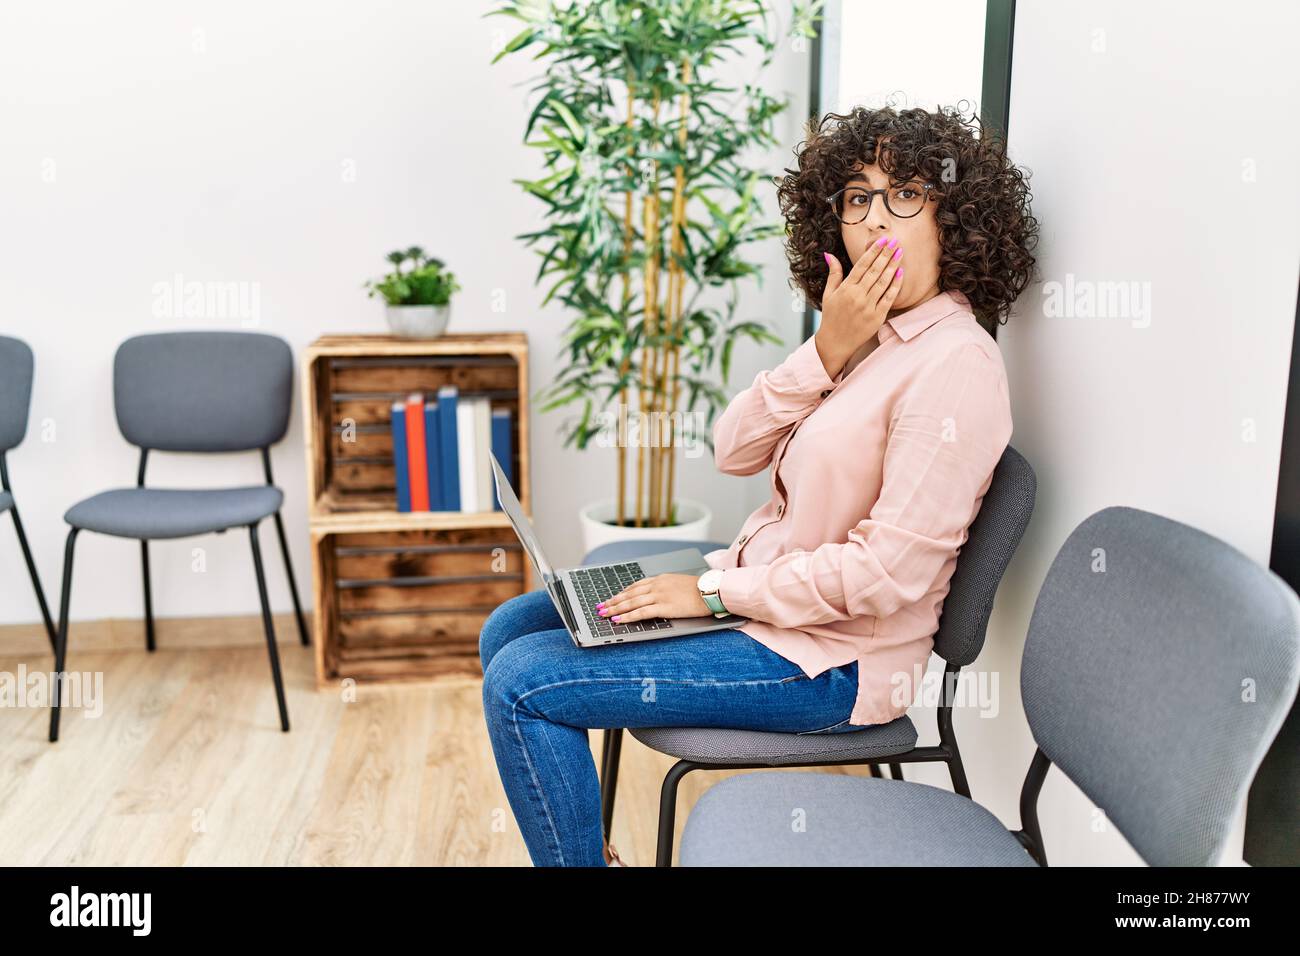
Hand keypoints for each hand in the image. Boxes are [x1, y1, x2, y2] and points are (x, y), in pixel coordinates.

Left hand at [596, 573, 710, 622]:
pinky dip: (628, 616)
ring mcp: (659, 595)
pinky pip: (641, 612)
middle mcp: (657, 585)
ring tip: (604, 614)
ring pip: (631, 602)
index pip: (636, 585)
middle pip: (629, 593)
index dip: (622, 593)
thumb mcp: (679, 584)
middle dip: (613, 601)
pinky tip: (619, 620)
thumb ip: (666, 588)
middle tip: (601, 606)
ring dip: (615, 609)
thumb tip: (658, 597)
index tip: (612, 598)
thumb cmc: (699, 589)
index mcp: (660, 579)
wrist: (711, 590)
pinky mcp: (664, 607)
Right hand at [815, 238, 903, 378]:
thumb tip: (828, 254)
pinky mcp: (876, 317)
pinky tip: (901, 273)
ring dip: (892, 266)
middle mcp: (857, 296)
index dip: (873, 251)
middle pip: (874, 270)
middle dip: (885, 254)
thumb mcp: (828, 294)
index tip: (882, 240)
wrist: (835, 343)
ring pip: (883, 282)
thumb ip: (833, 274)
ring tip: (900, 252)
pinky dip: (895, 285)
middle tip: (895, 241)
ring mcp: (868, 307)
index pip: (862, 265)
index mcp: (845, 288)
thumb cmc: (831, 317)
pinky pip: (888, 298)